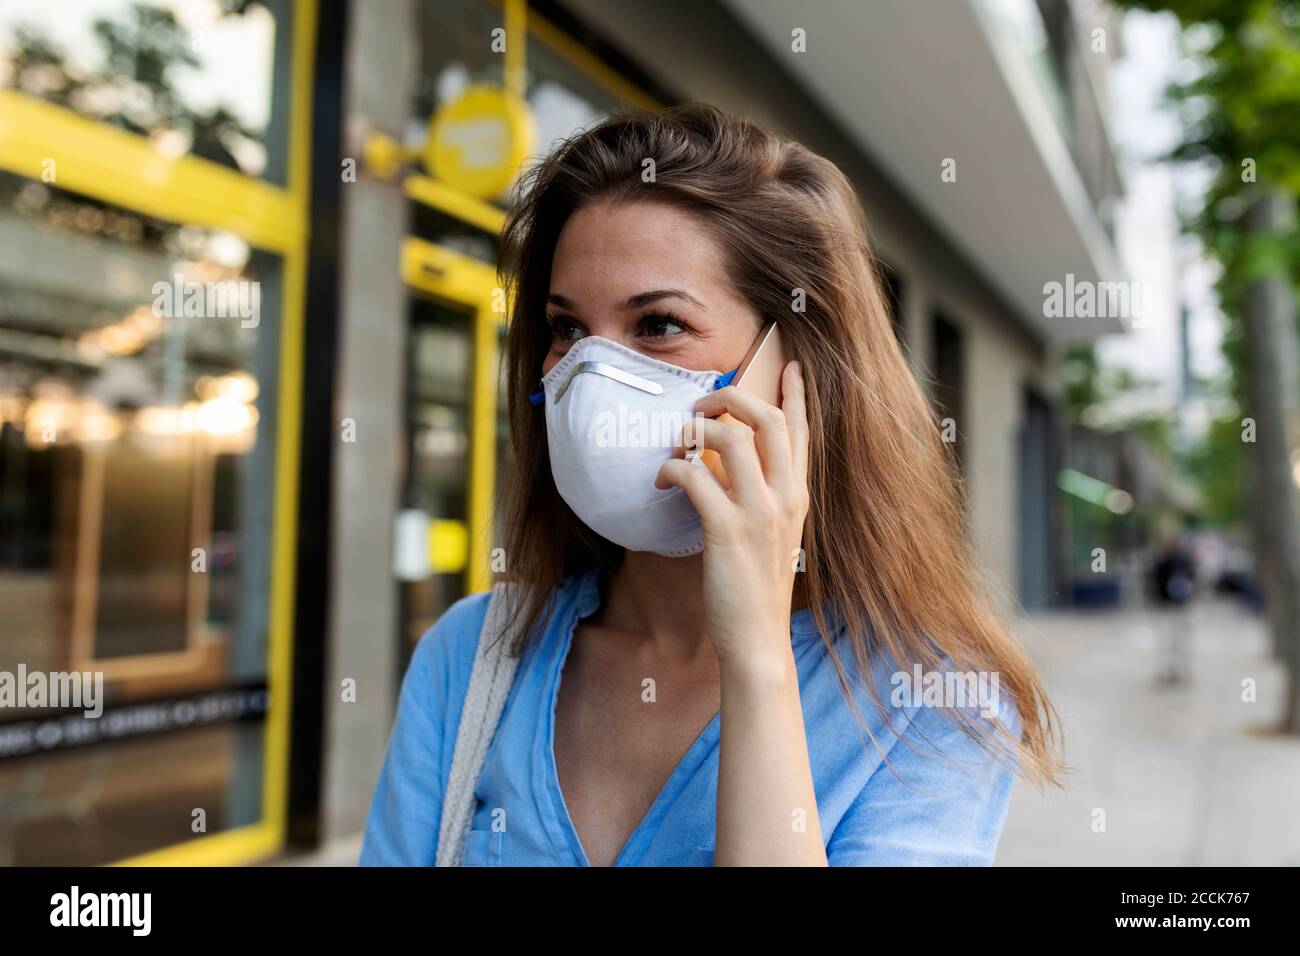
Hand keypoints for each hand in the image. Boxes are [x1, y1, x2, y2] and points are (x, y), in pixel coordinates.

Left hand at [655, 361, 809, 670]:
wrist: (758, 641)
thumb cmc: (757, 590)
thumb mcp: (772, 537)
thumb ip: (763, 500)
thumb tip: (728, 468)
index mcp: (798, 497)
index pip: (801, 432)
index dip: (794, 394)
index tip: (788, 366)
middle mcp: (785, 498)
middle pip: (768, 420)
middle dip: (731, 399)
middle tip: (701, 406)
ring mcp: (759, 513)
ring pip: (732, 439)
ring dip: (696, 431)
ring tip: (675, 445)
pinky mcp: (728, 530)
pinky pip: (695, 476)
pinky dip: (672, 469)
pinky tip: (661, 481)